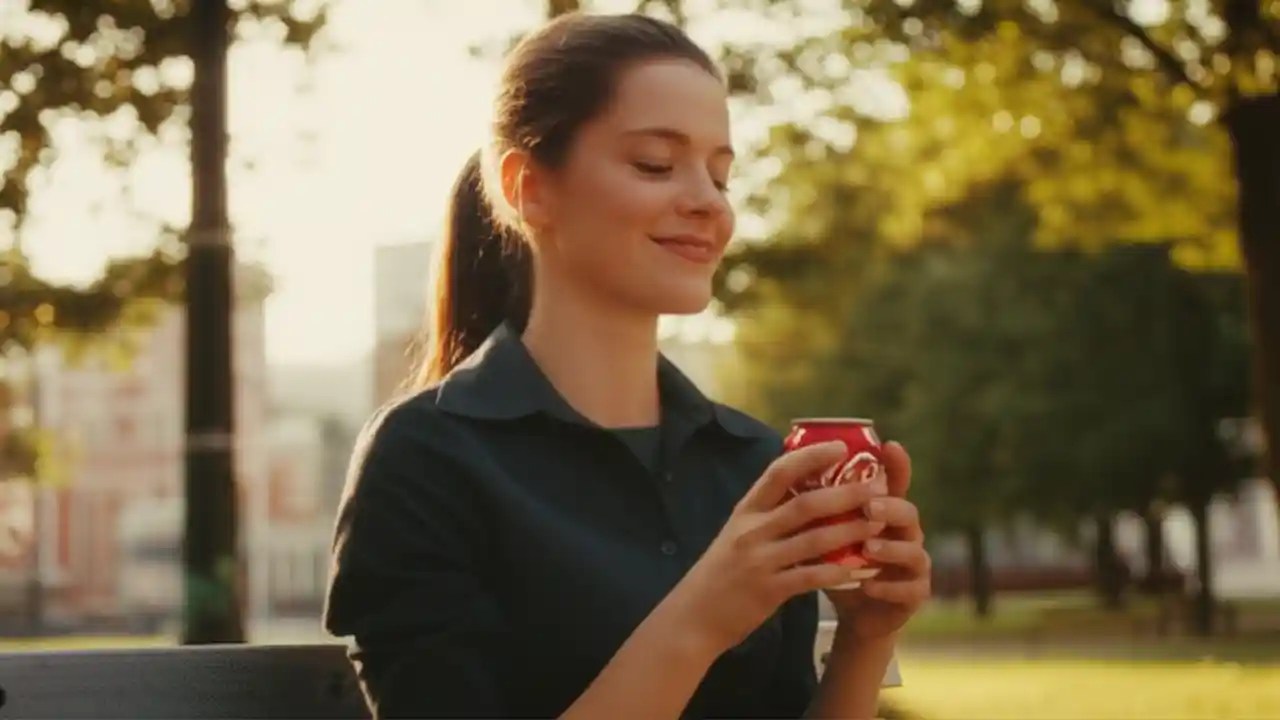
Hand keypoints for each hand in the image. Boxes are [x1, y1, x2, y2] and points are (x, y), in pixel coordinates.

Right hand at [664, 441, 883, 655]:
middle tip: (877, 486)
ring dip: (851, 530)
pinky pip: (811, 577)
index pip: (779, 472)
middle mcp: (752, 530)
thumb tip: (806, 489)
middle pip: (806, 504)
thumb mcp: (737, 533)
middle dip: (846, 493)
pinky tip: (860, 569)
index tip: (840, 446)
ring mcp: (760, 560)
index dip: (811, 456)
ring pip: (815, 539)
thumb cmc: (721, 572)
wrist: (693, 616)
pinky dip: (837, 572)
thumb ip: (767, 514)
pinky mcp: (768, 590)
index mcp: (745, 510)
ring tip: (878, 523)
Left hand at [825, 441, 930, 640]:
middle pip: (908, 512)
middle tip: (869, 506)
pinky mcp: (915, 594)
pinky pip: (908, 589)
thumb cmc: (838, 563)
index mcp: (885, 511)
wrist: (854, 613)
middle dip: (890, 507)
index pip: (895, 482)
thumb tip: (786, 471)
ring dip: (890, 548)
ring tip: (868, 548)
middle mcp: (905, 533)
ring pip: (913, 550)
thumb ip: (818, 506)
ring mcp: (913, 564)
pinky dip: (887, 586)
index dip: (897, 464)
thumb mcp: (825, 532)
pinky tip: (868, 586)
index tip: (889, 445)